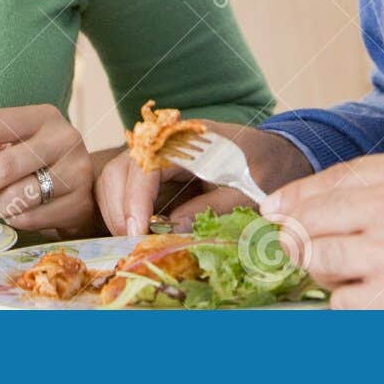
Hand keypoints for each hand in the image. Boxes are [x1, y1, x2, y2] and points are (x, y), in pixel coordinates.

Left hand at [0, 105, 95, 234]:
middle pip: (4, 164)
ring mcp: (76, 170)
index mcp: (42, 116)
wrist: (84, 188)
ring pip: (17, 196)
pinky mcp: (80, 202)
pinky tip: (18, 210)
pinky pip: (31, 218)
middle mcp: (64, 138)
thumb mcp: (7, 148)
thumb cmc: (36, 163)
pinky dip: (14, 218)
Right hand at [96, 121, 314, 234]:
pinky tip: (136, 231)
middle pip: (120, 170)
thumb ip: (211, 208)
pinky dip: (122, 209)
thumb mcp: (244, 192)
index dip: (136, 199)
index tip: (137, 232)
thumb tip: (173, 228)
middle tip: (133, 243)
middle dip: (120, 210)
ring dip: (117, 211)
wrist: (269, 152)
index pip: (145, 165)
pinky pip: (123, 185)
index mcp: (187, 139)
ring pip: (115, 178)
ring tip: (135, 240)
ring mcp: (154, 153)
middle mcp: (163, 140)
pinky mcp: (151, 168)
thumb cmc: (259, 168)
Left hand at [261, 150, 383, 308]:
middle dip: (300, 237)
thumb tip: (280, 204)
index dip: (290, 201)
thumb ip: (356, 180)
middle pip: (309, 223)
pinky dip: (349, 300)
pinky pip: (341, 302)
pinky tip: (375, 291)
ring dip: (325, 269)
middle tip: (312, 245)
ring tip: (355, 267)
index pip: (323, 183)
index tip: (274, 213)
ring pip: (318, 262)